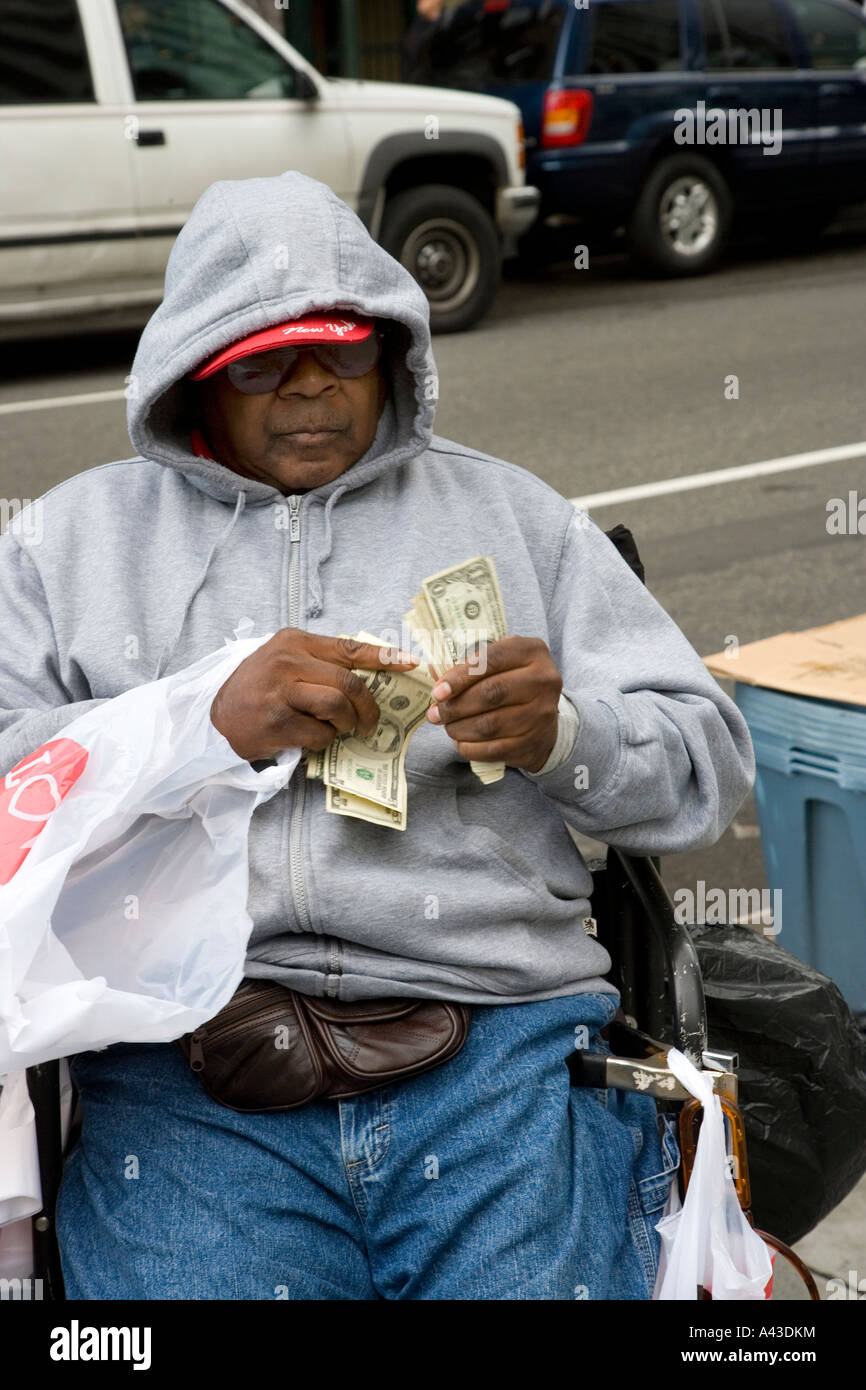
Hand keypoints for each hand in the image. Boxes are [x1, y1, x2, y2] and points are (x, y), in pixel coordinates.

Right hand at [210, 629, 417, 761]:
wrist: (215, 718)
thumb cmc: (257, 689)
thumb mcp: (283, 661)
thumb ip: (318, 662)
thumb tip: (369, 673)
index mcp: (293, 641)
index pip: (348, 647)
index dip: (384, 656)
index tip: (410, 663)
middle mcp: (287, 662)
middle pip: (348, 682)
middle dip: (367, 706)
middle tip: (370, 722)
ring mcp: (280, 692)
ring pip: (337, 706)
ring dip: (346, 723)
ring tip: (338, 728)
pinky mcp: (277, 722)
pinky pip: (320, 733)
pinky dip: (324, 740)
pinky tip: (310, 737)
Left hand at [426, 636, 561, 773]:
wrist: (543, 720)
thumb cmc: (511, 684)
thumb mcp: (498, 664)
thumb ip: (470, 667)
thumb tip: (435, 678)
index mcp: (532, 652)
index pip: (491, 660)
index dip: (460, 676)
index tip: (437, 691)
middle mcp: (543, 681)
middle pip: (490, 693)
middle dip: (455, 705)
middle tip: (435, 713)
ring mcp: (542, 714)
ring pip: (489, 725)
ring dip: (459, 728)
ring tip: (447, 726)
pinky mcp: (534, 743)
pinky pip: (493, 749)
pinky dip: (470, 747)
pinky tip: (460, 741)